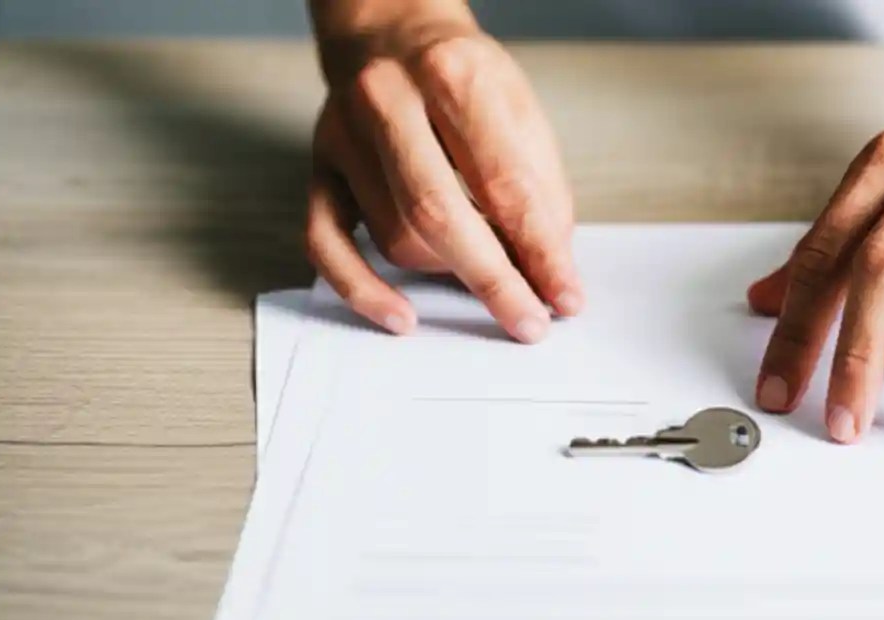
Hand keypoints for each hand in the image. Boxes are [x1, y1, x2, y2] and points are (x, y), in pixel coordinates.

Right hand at [306, 18, 577, 341]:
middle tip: (529, 322)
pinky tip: (401, 316)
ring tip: (484, 265)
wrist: (390, 33)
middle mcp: (387, 98)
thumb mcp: (520, 111)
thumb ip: (538, 189)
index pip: (502, 181)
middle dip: (493, 280)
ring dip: (449, 269)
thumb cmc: (462, 78)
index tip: (564, 296)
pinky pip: (326, 244)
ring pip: (397, 236)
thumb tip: (548, 272)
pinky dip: (362, 289)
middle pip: (438, 213)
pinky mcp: (319, 166)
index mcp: (453, 74)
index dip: (539, 250)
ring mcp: (343, 135)